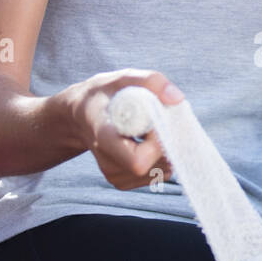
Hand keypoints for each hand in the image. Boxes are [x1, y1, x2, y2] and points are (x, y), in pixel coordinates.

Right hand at [68, 68, 182, 190]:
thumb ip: (151, 81)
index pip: (138, 160)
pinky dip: (162, 157)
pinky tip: (149, 141)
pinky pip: (159, 174)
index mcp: (104, 137)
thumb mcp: (124, 78)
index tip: (159, 121)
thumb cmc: (106, 93)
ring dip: (166, 149)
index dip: (158, 144)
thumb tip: (177, 98)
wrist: (83, 114)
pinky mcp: (123, 182)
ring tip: (151, 129)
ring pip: (161, 171)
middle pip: (153, 166)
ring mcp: (115, 176)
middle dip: (167, 143)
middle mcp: (107, 163)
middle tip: (161, 120)